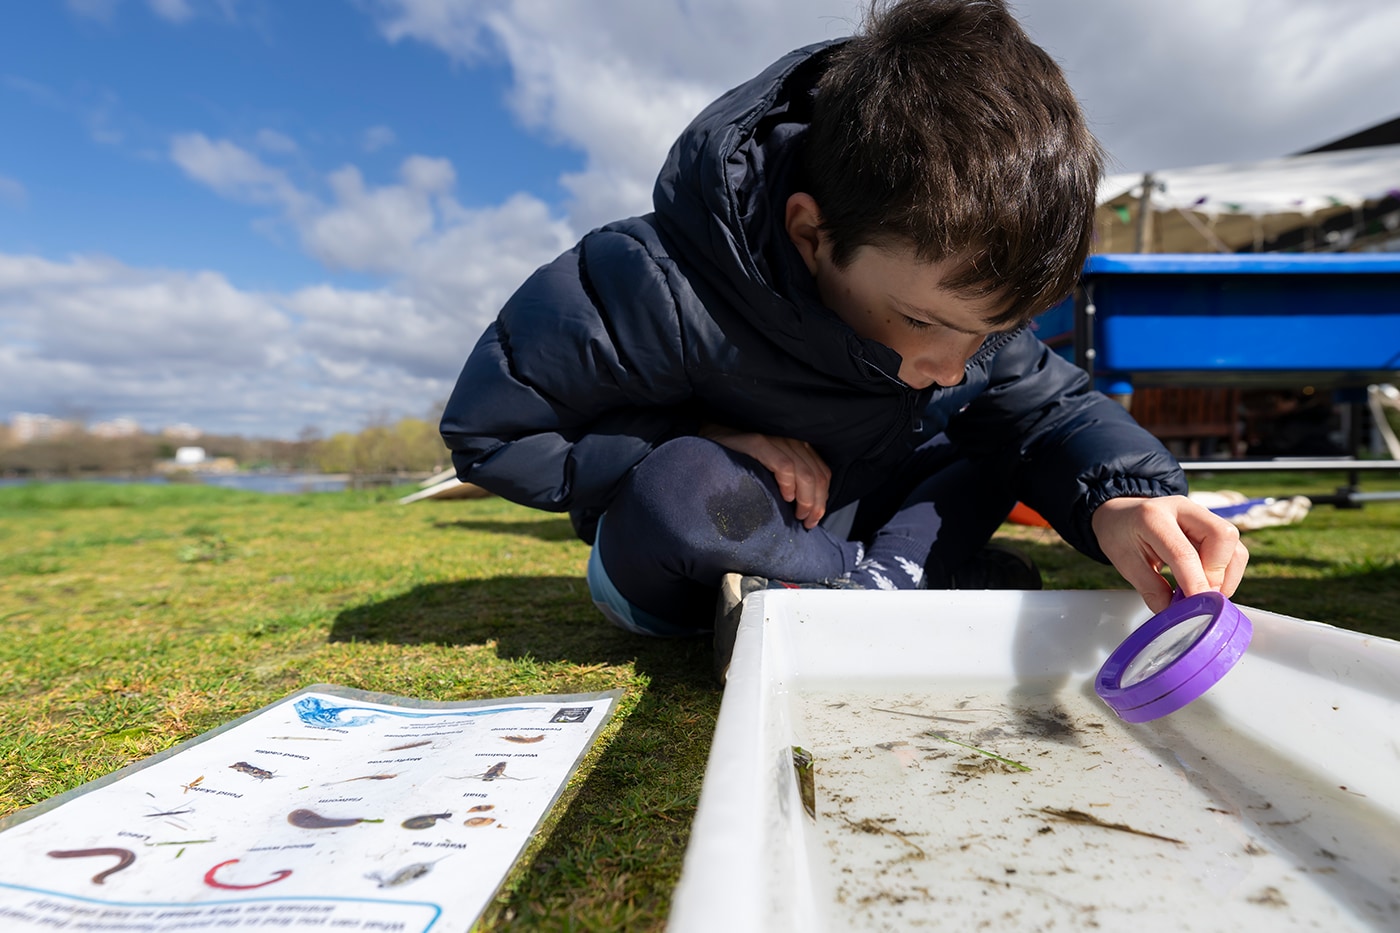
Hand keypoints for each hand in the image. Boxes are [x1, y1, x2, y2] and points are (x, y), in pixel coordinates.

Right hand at [700, 425, 830, 528]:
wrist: (704, 446)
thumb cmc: (735, 465)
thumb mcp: (767, 474)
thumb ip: (787, 483)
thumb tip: (805, 512)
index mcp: (796, 447)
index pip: (822, 473)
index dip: (823, 499)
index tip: (814, 519)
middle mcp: (790, 440)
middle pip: (817, 476)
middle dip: (816, 504)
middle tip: (806, 522)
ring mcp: (774, 440)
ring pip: (805, 473)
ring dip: (806, 499)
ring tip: (797, 514)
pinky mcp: (758, 442)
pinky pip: (784, 465)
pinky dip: (789, 484)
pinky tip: (785, 497)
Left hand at [1090, 495, 1248, 613]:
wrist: (1120, 514)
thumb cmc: (1121, 535)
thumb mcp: (1125, 563)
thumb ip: (1151, 589)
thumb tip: (1177, 615)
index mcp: (1153, 517)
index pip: (1183, 552)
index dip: (1196, 583)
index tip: (1199, 607)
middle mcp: (1183, 509)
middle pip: (1223, 536)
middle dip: (1217, 572)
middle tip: (1199, 595)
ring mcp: (1201, 514)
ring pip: (1234, 544)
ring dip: (1226, 575)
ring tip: (1202, 592)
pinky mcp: (1211, 525)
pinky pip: (1233, 549)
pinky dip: (1226, 572)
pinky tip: (1206, 583)